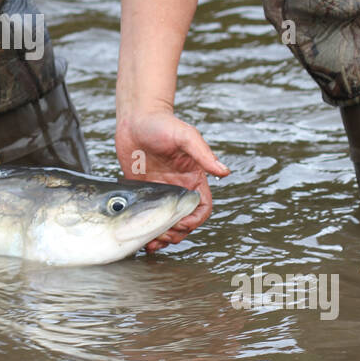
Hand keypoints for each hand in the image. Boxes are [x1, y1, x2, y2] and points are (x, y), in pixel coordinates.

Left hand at [115, 110, 229, 251]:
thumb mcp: (185, 136)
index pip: (202, 208)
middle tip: (162, 236)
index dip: (194, 221)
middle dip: (176, 233)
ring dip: (161, 235)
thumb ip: (203, 154)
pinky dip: (145, 228)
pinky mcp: (143, 191)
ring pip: (166, 222)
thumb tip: (223, 172)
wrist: (135, 117)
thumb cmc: (163, 123)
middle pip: (184, 221)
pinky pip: (147, 215)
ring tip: (150, 242)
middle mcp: (178, 188)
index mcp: (193, 178)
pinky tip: (139, 236)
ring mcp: (160, 191)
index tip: (181, 223)